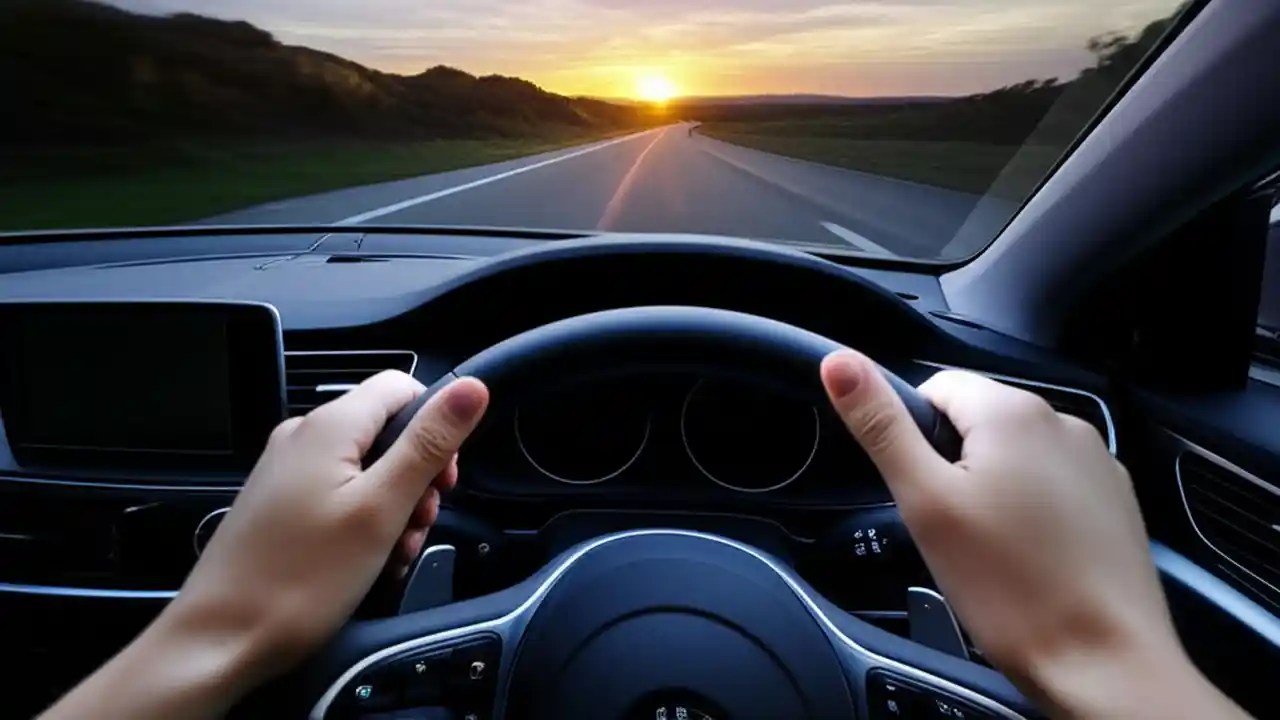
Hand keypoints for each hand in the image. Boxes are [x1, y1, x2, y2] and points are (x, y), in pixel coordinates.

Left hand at [41, 371, 488, 719]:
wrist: (220, 641)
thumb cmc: (299, 580)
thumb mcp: (382, 508)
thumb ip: (429, 443)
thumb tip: (472, 387)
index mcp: (330, 426)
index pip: (404, 388)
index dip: (437, 428)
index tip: (443, 480)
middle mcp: (303, 437)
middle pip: (388, 433)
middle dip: (417, 480)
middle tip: (416, 527)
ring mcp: (288, 472)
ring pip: (368, 471)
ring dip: (395, 510)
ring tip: (390, 555)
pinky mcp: (280, 505)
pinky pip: (341, 497)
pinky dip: (364, 524)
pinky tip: (366, 563)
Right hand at [819, 350, 1247, 718]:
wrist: (1103, 664)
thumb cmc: (1012, 589)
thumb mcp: (924, 502)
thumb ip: (881, 426)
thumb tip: (840, 364)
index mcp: (1013, 411)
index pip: (934, 387)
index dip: (911, 437)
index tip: (920, 492)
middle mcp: (1063, 423)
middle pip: (976, 423)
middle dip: (951, 468)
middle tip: (951, 531)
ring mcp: (1096, 462)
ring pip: (1014, 458)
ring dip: (991, 490)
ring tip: (991, 552)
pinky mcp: (1115, 502)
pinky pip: (1052, 488)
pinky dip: (1031, 514)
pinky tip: (1029, 560)